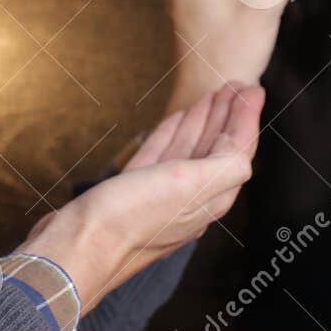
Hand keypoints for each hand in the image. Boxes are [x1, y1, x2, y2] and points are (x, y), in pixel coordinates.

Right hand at [16, 84, 262, 311]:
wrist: (79, 245)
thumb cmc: (131, 217)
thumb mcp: (190, 185)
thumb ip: (226, 165)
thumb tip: (243, 149)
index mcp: (210, 199)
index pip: (237, 151)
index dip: (246, 118)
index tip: (252, 88)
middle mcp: (191, 199)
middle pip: (216, 149)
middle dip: (227, 116)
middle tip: (235, 85)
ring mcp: (160, 196)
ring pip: (188, 150)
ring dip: (202, 121)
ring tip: (210, 95)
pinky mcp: (131, 192)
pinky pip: (160, 156)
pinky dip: (171, 134)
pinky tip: (174, 119)